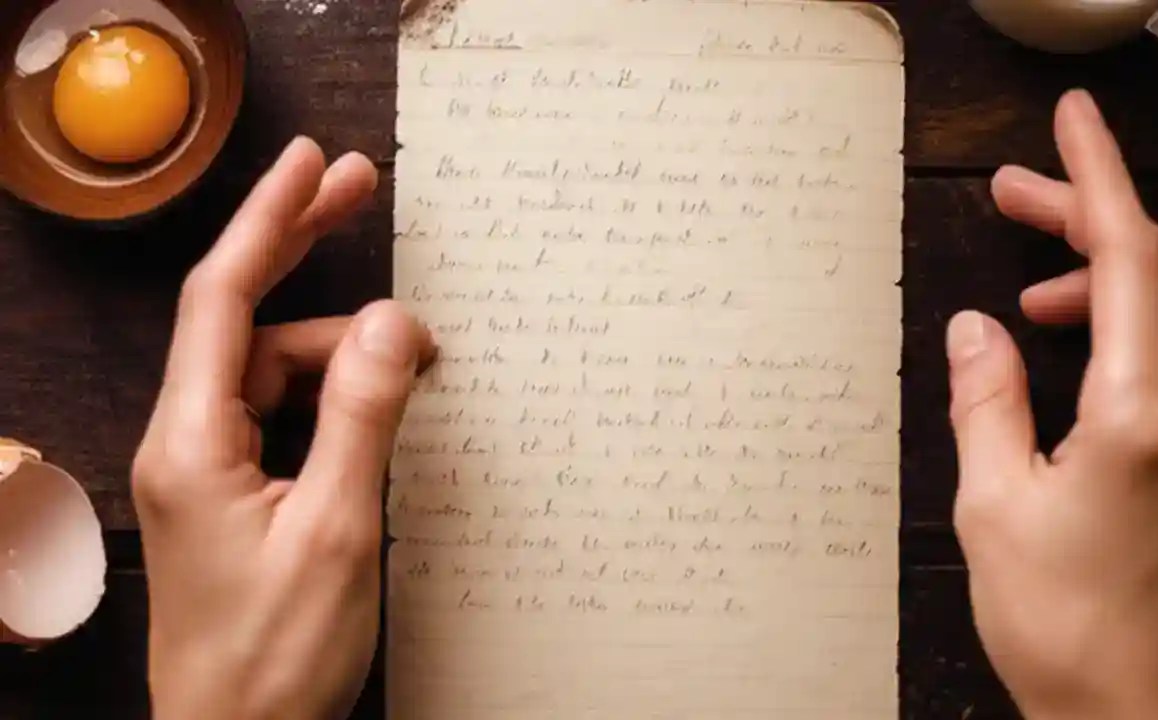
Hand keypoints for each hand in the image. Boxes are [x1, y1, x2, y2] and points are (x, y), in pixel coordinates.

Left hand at [132, 138, 433, 719]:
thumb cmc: (275, 656)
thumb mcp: (337, 528)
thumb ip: (364, 416)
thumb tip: (396, 322)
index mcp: (193, 442)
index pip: (223, 298)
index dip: (268, 219)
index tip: (311, 163)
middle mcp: (191, 442)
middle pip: (246, 316)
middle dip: (300, 247)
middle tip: (358, 188)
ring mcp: (213, 467)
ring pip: (281, 369)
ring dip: (347, 350)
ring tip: (418, 359)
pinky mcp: (239, 491)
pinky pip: (289, 413)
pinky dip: (338, 395)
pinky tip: (383, 400)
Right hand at [947, 89, 1157, 719]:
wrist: (1137, 716)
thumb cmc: (1066, 628)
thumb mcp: (992, 508)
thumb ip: (987, 401)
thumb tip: (976, 328)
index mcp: (1148, 415)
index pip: (1133, 254)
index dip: (1096, 177)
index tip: (1072, 123)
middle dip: (1097, 208)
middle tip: (1023, 191)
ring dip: (1156, 246)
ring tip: (1054, 267)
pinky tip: (1118, 319)